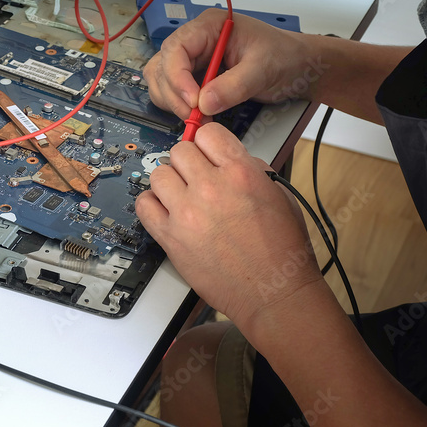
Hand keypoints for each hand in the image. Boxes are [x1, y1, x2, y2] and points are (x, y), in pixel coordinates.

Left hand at [135, 123, 321, 328]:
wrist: (274, 293)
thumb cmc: (283, 249)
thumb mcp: (279, 194)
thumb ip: (250, 168)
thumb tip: (223, 157)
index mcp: (241, 173)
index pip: (207, 133)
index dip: (207, 143)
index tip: (207, 153)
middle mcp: (211, 188)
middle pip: (179, 151)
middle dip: (188, 163)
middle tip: (197, 179)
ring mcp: (187, 213)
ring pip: (158, 174)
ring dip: (170, 183)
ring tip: (183, 198)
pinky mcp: (171, 238)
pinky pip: (144, 205)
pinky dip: (152, 205)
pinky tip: (167, 212)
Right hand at [143, 9, 310, 119]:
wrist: (296, 66)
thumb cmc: (284, 56)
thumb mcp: (263, 69)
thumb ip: (234, 86)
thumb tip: (203, 104)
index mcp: (210, 26)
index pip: (176, 48)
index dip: (177, 76)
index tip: (193, 101)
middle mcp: (195, 40)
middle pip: (163, 66)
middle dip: (175, 94)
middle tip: (195, 116)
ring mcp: (193, 58)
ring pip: (161, 80)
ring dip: (173, 102)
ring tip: (197, 117)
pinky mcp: (194, 76)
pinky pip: (171, 91)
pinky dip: (178, 106)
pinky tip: (197, 114)